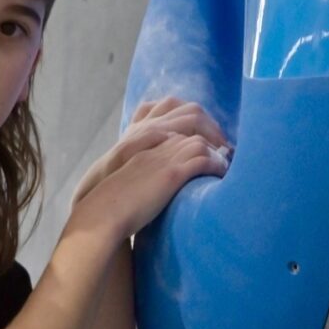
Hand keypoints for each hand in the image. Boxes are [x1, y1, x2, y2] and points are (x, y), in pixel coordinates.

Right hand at [70, 98, 229, 209]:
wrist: (100, 213)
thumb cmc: (108, 204)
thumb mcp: (123, 178)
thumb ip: (138, 172)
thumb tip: (148, 182)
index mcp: (139, 139)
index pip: (173, 115)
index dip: (194, 125)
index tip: (207, 140)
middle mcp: (152, 142)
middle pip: (191, 117)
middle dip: (211, 129)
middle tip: (225, 146)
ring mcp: (162, 157)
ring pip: (200, 139)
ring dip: (217, 149)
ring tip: (227, 162)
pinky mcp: (171, 174)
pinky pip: (203, 160)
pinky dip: (216, 165)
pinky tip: (222, 174)